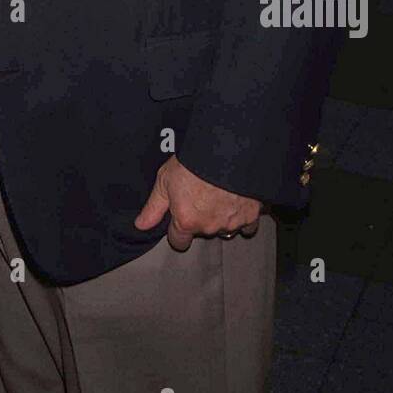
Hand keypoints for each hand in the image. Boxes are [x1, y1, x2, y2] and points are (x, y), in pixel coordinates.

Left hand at [134, 154, 261, 251]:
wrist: (226, 150)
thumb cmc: (193, 162)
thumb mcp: (165, 180)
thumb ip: (153, 207)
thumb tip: (141, 225)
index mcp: (186, 221)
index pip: (179, 242)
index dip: (177, 231)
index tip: (180, 217)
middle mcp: (209, 227)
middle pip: (202, 232)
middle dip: (200, 219)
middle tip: (199, 195)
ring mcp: (231, 222)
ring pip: (223, 229)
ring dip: (220, 217)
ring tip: (218, 195)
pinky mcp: (251, 214)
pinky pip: (247, 225)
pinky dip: (242, 217)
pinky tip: (237, 202)